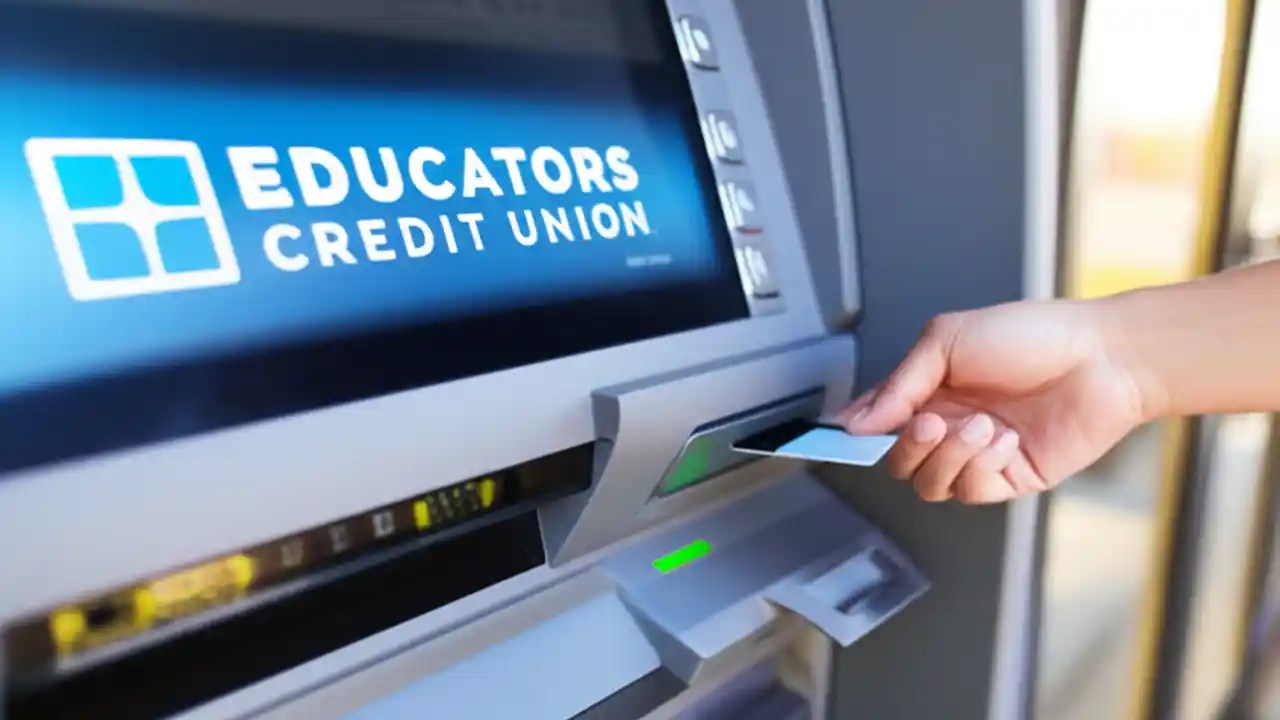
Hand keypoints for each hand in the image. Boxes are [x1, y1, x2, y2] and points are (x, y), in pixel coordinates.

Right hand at [836, 300, 1152, 503]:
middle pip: (897, 461)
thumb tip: (857, 421)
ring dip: (947, 456)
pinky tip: (1004, 438)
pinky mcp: (1008, 478)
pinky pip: (969, 491)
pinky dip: (980, 466)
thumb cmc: (1034, 335)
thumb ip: (900, 382)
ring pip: (928, 483)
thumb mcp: (949, 339)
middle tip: (930, 421)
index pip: (876, 421)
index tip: (841, 436)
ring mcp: (977, 455)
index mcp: (928, 389)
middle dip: (907, 445)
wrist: (1102, 358)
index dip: (856, 432)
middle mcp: (948, 424)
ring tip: (981, 425)